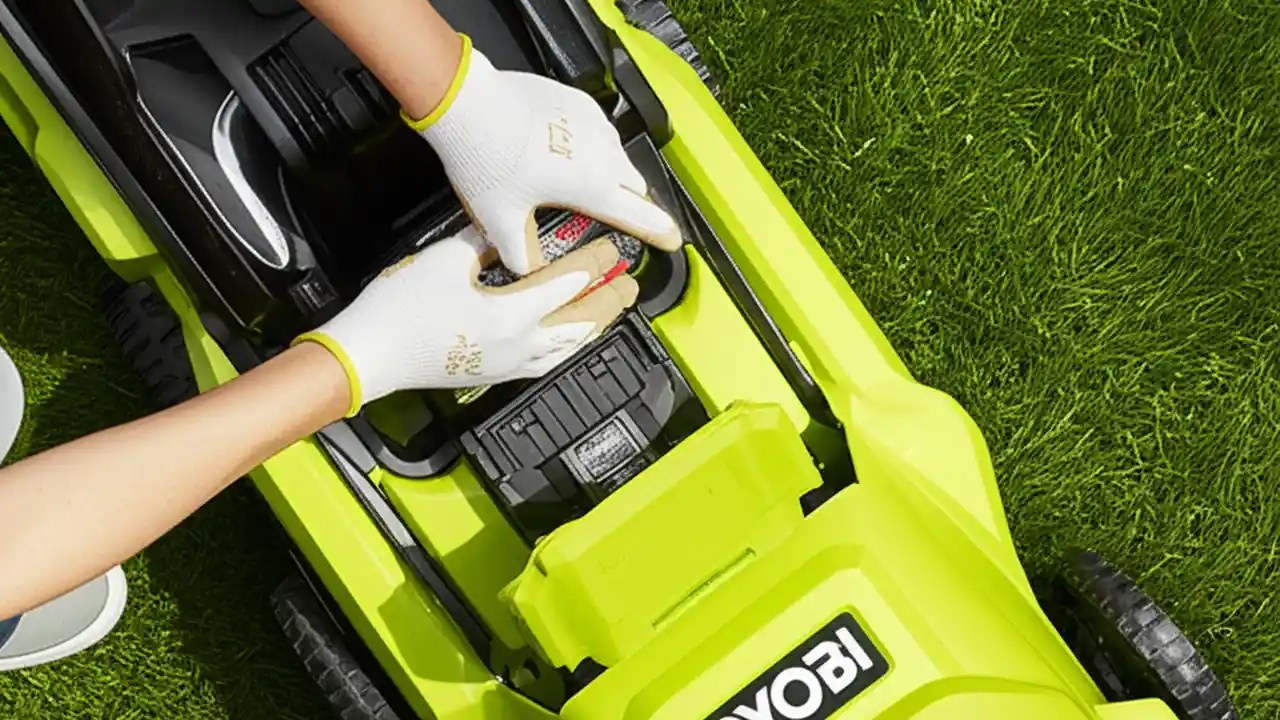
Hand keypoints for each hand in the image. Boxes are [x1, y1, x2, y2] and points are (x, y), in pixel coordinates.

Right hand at [297, 228, 636, 414]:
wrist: (372, 353)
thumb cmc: (401, 312)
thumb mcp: (447, 258)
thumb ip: (484, 243)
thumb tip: (504, 233)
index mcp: (512, 314)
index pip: (569, 284)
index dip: (596, 265)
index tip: (612, 250)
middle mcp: (519, 345)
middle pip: (580, 322)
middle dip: (609, 302)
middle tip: (630, 286)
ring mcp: (508, 364)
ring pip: (567, 348)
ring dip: (593, 327)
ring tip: (609, 312)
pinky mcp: (494, 373)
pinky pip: (547, 362)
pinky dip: (567, 347)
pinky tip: (568, 343)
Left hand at [408, 36, 682, 274]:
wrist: (468, 102)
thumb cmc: (486, 156)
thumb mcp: (500, 220)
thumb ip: (520, 255)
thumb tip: (527, 272)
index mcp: (593, 187)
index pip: (642, 217)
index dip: (660, 233)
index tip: (672, 241)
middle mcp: (603, 153)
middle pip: (634, 188)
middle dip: (629, 205)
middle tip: (609, 218)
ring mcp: (594, 124)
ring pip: (617, 158)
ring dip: (608, 175)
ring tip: (574, 186)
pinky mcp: (580, 103)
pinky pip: (598, 132)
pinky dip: (589, 148)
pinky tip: (558, 154)